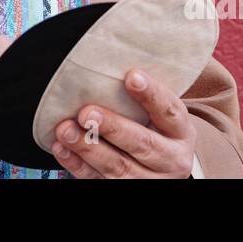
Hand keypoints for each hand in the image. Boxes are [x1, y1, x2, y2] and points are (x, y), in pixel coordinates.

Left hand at [49, 69, 197, 177]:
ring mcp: (149, 180)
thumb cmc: (156, 127)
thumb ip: (146, 91)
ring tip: (65, 129)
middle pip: (143, 144)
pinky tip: (61, 148)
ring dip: (88, 148)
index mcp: (181, 132)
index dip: (151, 94)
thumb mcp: (162, 112)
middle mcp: (171, 160)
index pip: (169, 111)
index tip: (131, 75)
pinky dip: (77, 166)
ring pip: (119, 168)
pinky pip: (98, 181)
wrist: (165, 168)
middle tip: (87, 112)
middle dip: (113, 128)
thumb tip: (116, 50)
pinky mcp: (125, 191)